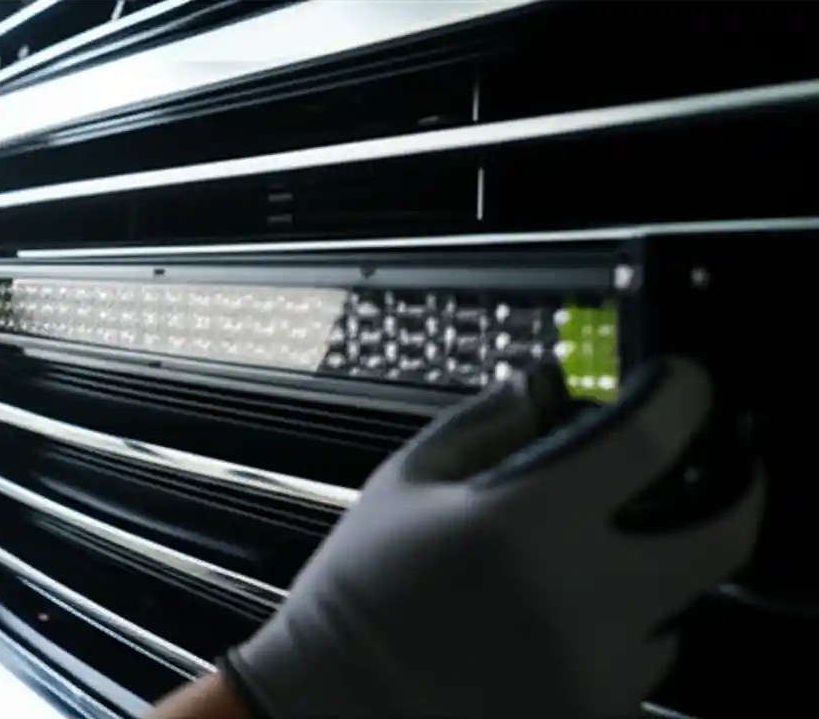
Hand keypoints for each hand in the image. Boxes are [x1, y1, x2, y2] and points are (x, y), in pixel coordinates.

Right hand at [223, 358, 763, 717]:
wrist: (339, 705)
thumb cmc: (359, 597)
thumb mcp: (403, 486)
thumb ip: (485, 424)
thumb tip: (544, 385)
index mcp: (527, 525)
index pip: (651, 440)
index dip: (683, 396)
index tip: (682, 384)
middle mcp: (582, 599)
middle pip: (722, 534)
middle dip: (730, 490)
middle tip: (708, 468)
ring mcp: (599, 667)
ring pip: (682, 603)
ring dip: (658, 568)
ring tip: (595, 559)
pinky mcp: (596, 713)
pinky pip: (645, 658)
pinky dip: (625, 627)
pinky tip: (567, 615)